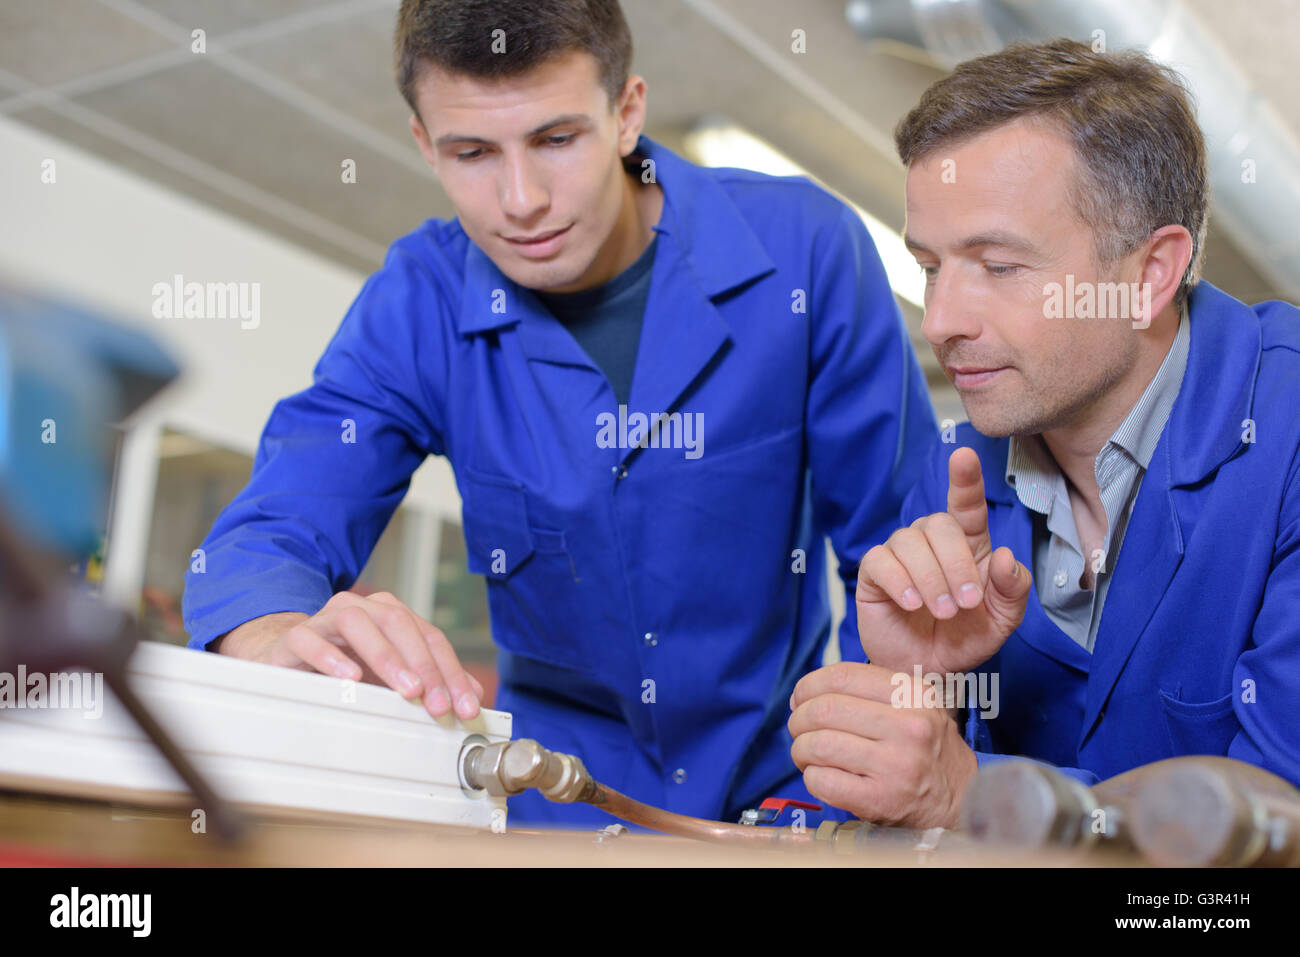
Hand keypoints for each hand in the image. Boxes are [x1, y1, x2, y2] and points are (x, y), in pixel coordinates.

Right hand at [216, 591, 484, 720]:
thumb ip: (431, 680)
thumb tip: (475, 694)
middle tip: (437, 702)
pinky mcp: (295, 637)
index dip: (451, 671)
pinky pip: (310, 639)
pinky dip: (331, 657)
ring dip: (386, 657)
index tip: (464, 705)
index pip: (430, 636)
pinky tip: (349, 678)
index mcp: (390, 614)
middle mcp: (362, 608)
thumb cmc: (345, 665)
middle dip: (424, 665)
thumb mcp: (392, 675)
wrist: (287, 658)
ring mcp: (326, 618)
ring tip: (405, 689)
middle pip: (400, 624)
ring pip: (358, 623)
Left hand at [788, 661, 977, 828]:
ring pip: (819, 746)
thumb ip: (867, 692)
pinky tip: (821, 776)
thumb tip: (802, 696)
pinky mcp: (882, 801)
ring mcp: (896, 766)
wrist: (963, 799)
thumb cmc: (927, 749)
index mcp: (914, 695)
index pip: (842, 677)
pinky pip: (824, 782)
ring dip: (801, 750)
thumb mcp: (915, 706)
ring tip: (807, 755)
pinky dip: (811, 778)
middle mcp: (909, 727)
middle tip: (799, 730)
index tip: (800, 698)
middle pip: (824, 710)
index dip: (808, 685)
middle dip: (799, 720)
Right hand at [857, 446, 1031, 674]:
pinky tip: (913, 603)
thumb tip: (1007, 557)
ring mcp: (900, 556)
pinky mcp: (874, 574)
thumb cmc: (965, 639)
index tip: (963, 455)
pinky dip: (900, 581)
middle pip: (939, 524)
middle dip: (955, 563)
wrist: (929, 671)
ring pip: (909, 542)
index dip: (965, 479)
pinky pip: (880, 561)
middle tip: (965, 603)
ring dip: (930, 577)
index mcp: (968, 545)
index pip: (966, 504)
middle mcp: (932, 542)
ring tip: (942, 611)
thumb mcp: (1003, 620)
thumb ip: (1013, 590)